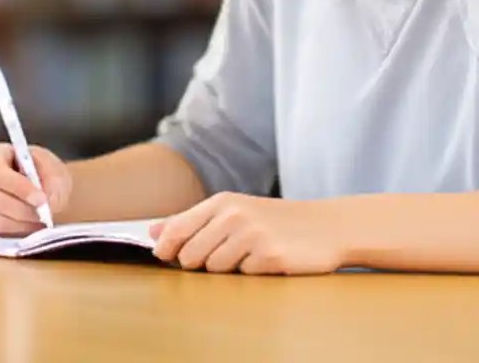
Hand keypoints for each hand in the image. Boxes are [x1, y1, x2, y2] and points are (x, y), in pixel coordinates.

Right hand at [0, 143, 71, 235]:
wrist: (45, 192)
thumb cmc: (46, 175)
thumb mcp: (54, 169)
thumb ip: (51, 181)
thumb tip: (46, 201)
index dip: (19, 187)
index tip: (41, 199)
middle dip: (23, 209)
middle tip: (45, 214)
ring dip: (23, 221)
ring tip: (41, 219)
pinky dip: (18, 230)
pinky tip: (31, 225)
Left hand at [149, 192, 347, 274]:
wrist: (326, 226)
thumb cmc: (274, 220)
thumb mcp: (233, 211)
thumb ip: (191, 221)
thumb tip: (152, 233)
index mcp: (222, 202)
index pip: (177, 229)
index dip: (166, 248)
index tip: (165, 257)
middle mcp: (234, 216)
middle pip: (191, 255)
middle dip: (200, 263)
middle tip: (223, 255)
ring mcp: (252, 235)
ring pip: (215, 268)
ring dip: (229, 268)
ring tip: (249, 255)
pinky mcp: (270, 256)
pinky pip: (243, 276)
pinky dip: (253, 273)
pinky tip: (268, 260)